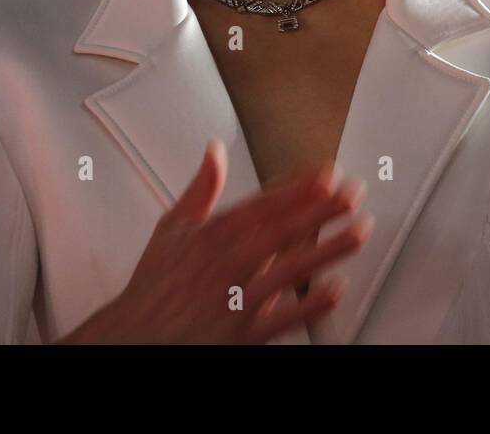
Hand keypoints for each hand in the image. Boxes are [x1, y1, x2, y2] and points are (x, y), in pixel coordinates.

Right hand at [57, 139, 372, 342]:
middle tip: (354, 194)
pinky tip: (335, 290)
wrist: (132, 338)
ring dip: (327, 250)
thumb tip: (214, 151)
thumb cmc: (153, 288)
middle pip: (282, 230)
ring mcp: (236, 299)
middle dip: (321, 210)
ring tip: (358, 231)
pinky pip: (282, 318)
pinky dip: (309, 306)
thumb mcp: (171, 229)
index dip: (298, 187)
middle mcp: (226, 264)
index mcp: (212, 235)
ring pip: (289, 270)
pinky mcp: (242, 333)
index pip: (263, 204)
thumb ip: (200, 188)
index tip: (327, 174)